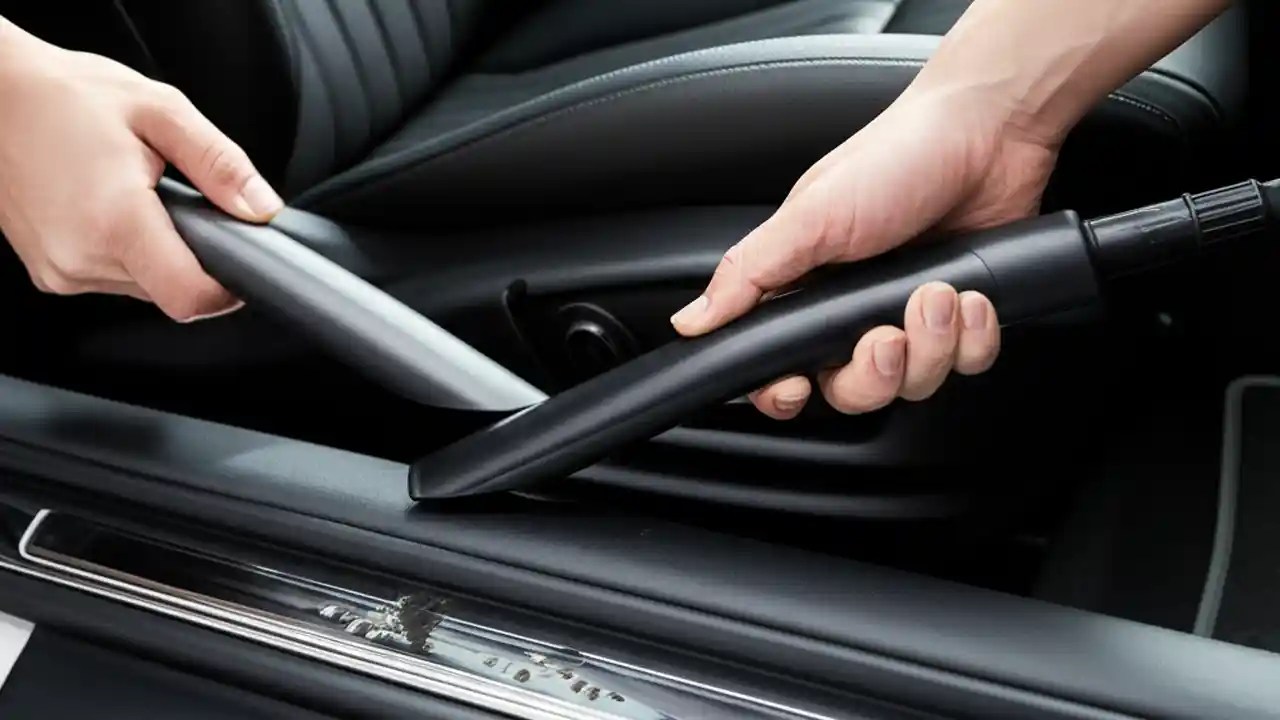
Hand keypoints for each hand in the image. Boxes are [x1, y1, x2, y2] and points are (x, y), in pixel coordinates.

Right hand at [0, 20, 282, 320]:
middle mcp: (81, 256)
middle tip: (179, 202)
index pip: (189, 298)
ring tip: (136, 198)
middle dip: (191, 255)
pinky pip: (112, 279)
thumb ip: (220, 164)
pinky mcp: (48, 274)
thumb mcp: (160, 111)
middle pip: (171, 291)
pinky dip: (126, 252)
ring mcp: (59, 270)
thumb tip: (263, 208)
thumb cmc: (65, 95)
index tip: (240, 261)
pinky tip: (110, 209)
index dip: (228, 289)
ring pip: (144, 287)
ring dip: (157, 253)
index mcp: (114, 220)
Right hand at [670, 87, 1057, 417]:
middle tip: (886, 335)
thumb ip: (748, 273)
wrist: (987, 130)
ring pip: (912, 383)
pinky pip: (967, 363)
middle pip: (850, 391)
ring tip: (938, 293)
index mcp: (805, 288)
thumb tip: (690, 321)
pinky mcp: (963, 318)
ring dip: (931, 346)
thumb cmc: (896, 157)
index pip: (779, 366)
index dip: (785, 392)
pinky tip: (972, 296)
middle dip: (872, 374)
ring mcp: (910, 316)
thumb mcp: (809, 217)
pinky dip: (974, 338)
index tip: (798, 385)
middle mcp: (854, 310)